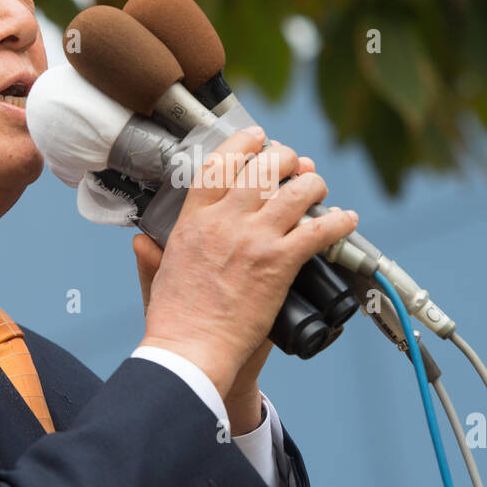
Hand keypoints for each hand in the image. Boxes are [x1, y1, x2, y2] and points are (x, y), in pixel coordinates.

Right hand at [137, 127, 357, 402]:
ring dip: (313, 184)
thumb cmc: (173, 322)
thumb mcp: (156, 280)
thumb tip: (140, 242)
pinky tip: (346, 220)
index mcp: (193, 222)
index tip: (256, 136)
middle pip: (262, 169)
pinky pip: (317, 231)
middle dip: (284, 157)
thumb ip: (150, 257)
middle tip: (294, 161)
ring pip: (295, 192)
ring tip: (319, 187)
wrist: (191, 351)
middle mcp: (224, 222)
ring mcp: (254, 240)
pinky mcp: (279, 263)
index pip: (218, 165)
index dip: (242, 143)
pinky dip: (337, 223)